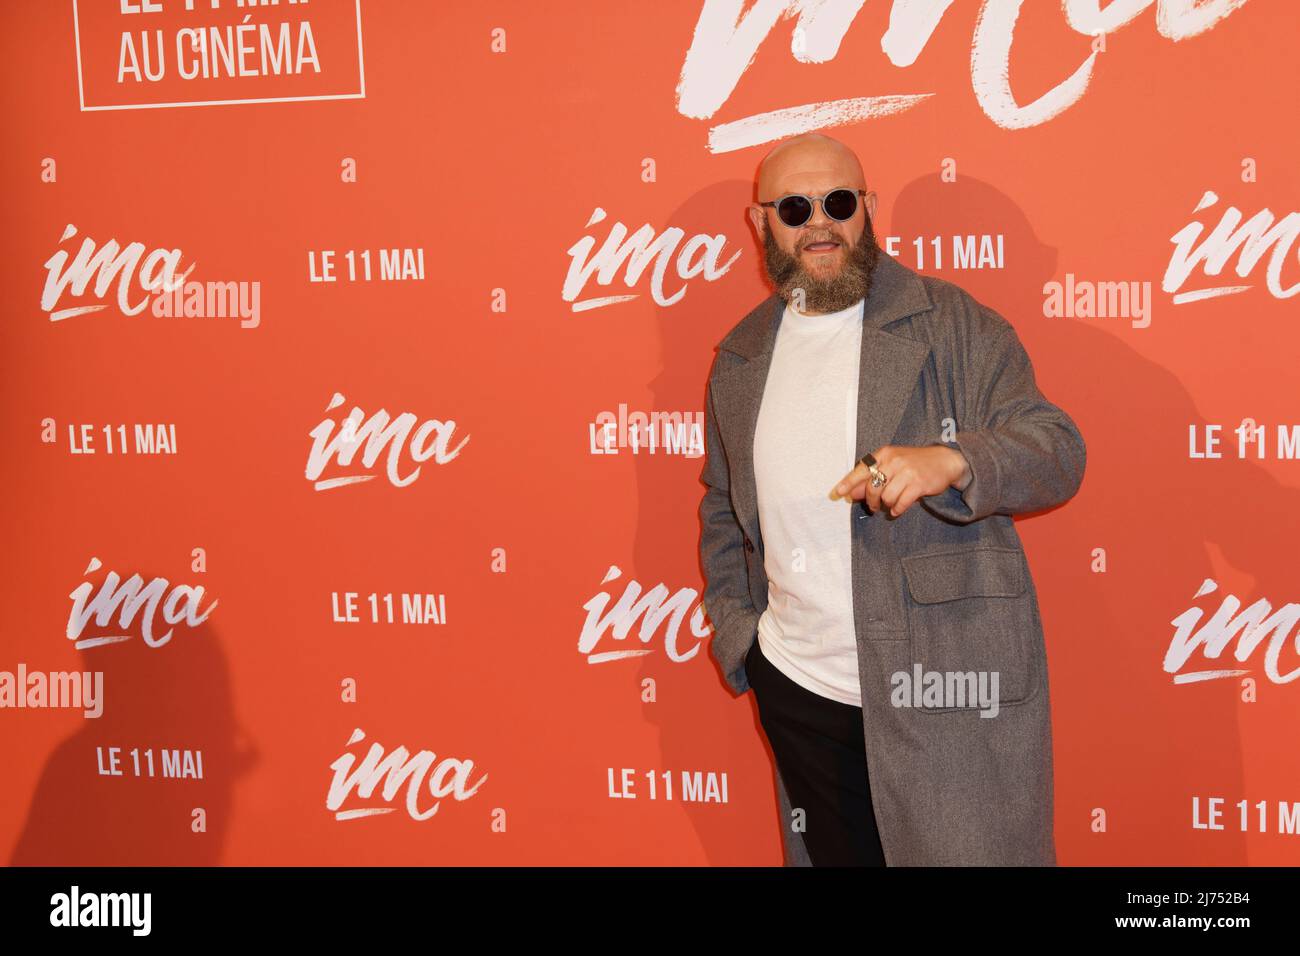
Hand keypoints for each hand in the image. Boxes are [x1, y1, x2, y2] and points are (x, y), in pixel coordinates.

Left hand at [831, 444, 969, 517]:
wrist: (944, 460)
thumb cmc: (913, 463)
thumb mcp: (891, 465)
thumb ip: (870, 478)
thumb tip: (850, 493)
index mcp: (884, 453)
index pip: (861, 469)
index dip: (848, 482)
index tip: (838, 493)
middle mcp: (894, 461)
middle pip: (872, 487)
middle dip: (871, 501)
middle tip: (873, 506)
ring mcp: (907, 472)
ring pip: (886, 496)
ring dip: (886, 504)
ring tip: (891, 503)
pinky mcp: (918, 484)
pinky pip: (901, 503)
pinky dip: (897, 509)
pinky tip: (898, 509)